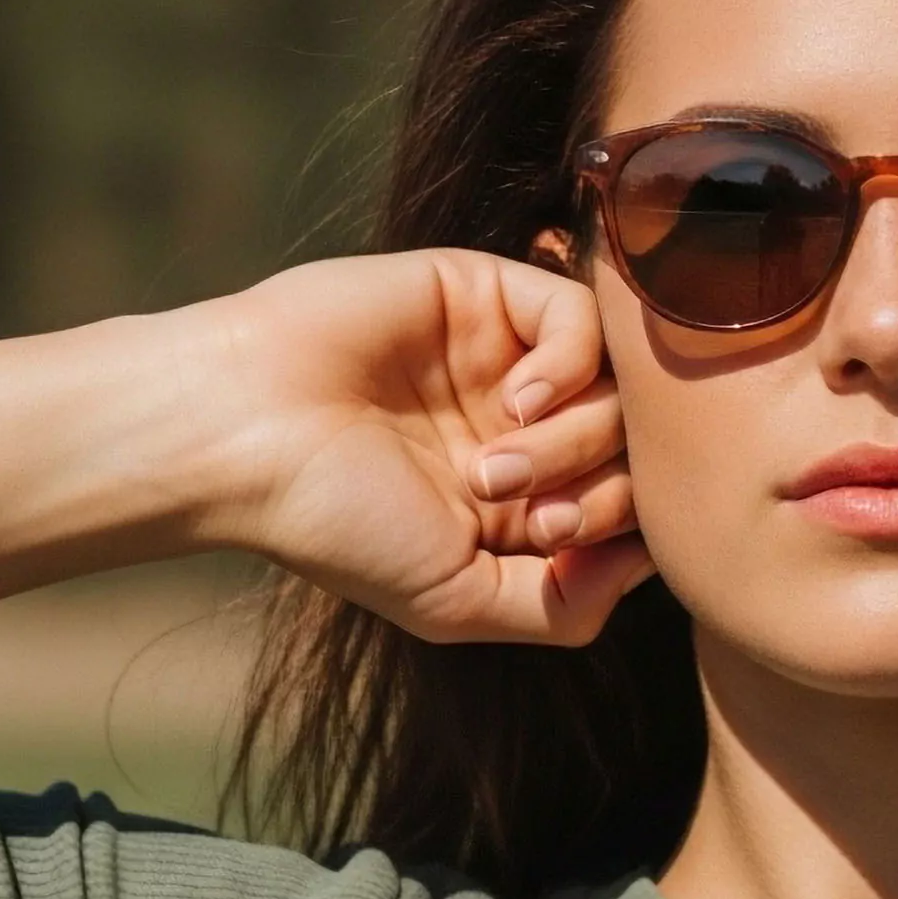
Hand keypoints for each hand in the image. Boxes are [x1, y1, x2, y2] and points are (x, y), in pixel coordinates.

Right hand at [204, 249, 652, 644]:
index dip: (622, 528)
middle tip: (527, 512)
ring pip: (620, 382)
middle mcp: (526, 423)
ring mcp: (511, 355)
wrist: (246, 438)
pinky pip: (584, 315)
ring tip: (493, 466)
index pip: (634, 501)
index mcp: (522, 495)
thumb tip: (651, 568)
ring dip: (578, 435)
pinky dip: (571, 363)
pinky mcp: (489, 292)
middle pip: (640, 444)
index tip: (550, 544)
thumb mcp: (458, 602)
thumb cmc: (338, 526)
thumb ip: (562, 606)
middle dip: (603, 488)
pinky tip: (515, 398)